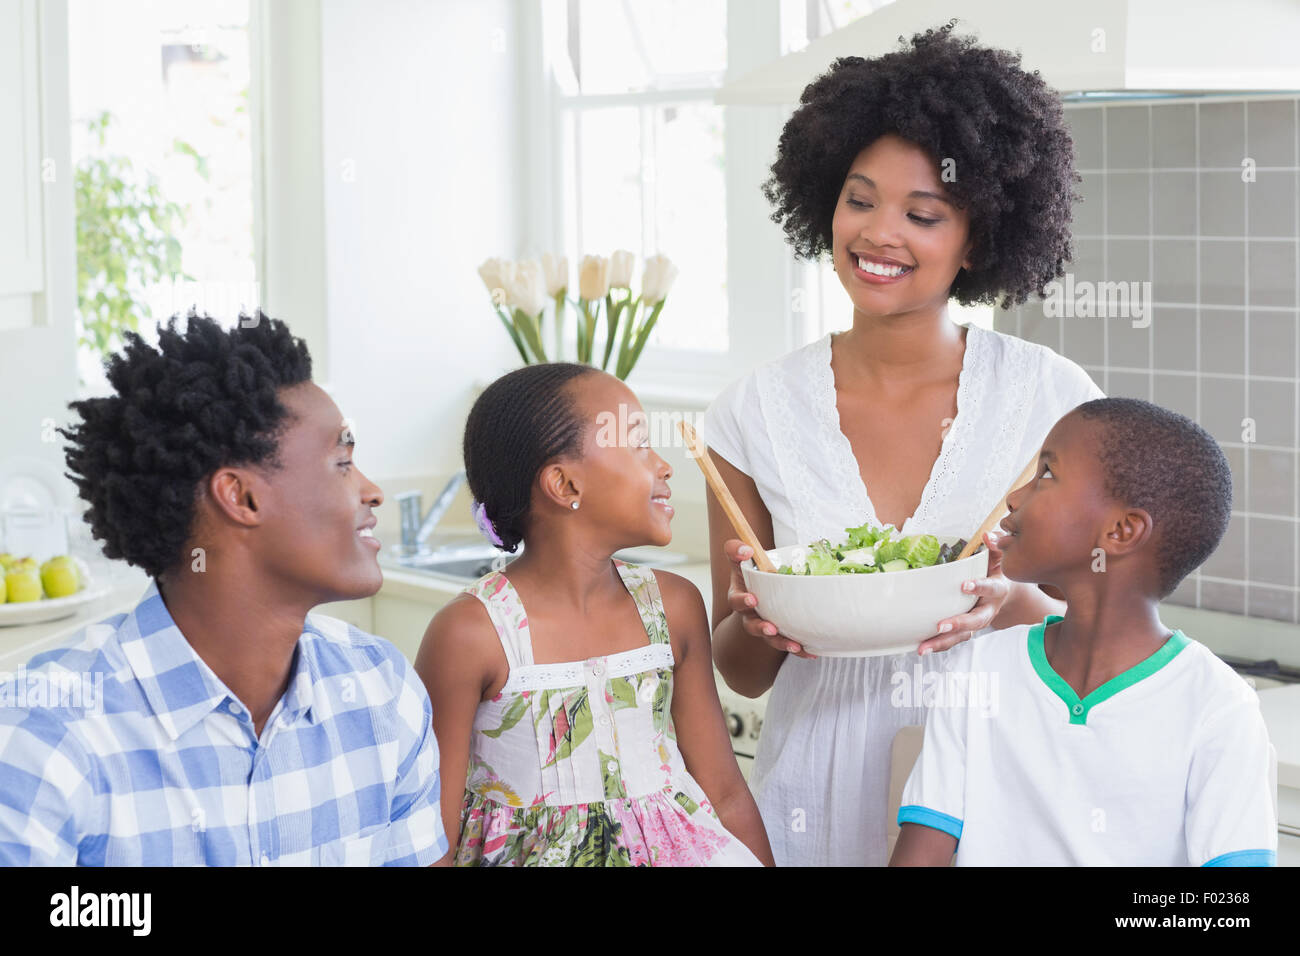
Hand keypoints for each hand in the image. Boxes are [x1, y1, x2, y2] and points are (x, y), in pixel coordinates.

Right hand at [723, 538, 816, 659]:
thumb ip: (737, 550)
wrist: (762, 588)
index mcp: (740, 596)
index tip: (753, 599)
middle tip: (770, 628)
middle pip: (751, 625)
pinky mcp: (780, 634)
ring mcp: (765, 626)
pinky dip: (800, 650)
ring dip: (781, 642)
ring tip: (793, 645)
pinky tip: (812, 652)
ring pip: (770, 639)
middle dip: (761, 628)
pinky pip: (789, 644)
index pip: (736, 600)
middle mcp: (750, 615)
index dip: (743, 601)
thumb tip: (746, 549)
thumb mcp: (742, 558)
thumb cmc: (752, 571)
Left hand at [916, 530, 1011, 655]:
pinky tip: (920, 647)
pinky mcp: (966, 630)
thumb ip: (996, 546)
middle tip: (940, 626)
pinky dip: (938, 645)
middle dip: (958, 624)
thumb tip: (988, 535)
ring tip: (923, 648)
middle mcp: (988, 609)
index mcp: (997, 590)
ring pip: (962, 636)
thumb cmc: (996, 572)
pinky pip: (953, 640)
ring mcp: (977, 622)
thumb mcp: (999, 558)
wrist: (1006, 594)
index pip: (990, 588)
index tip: (964, 585)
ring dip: (943, 643)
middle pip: (976, 621)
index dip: (979, 587)